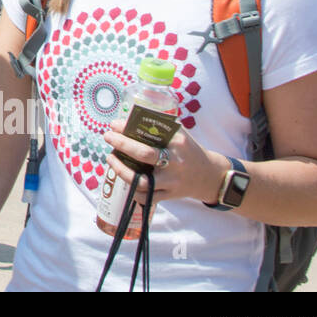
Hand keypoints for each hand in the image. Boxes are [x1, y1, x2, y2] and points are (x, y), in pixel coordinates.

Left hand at [102, 120, 225, 205]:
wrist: (209, 175)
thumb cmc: (186, 150)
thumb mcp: (178, 134)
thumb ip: (157, 126)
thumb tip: (126, 120)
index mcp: (178, 143)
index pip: (150, 133)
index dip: (128, 128)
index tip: (113, 124)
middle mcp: (175, 162)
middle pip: (144, 154)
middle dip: (122, 144)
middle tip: (107, 136)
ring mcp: (171, 181)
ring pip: (141, 181)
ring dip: (120, 170)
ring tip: (110, 158)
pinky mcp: (169, 195)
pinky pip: (145, 197)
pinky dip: (131, 189)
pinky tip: (123, 177)